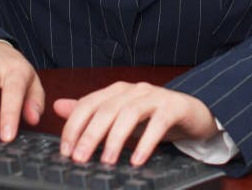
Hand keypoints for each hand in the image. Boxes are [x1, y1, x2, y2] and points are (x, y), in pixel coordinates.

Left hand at [54, 82, 217, 165]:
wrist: (193, 114)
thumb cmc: (153, 117)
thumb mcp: (119, 117)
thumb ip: (91, 113)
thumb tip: (58, 107)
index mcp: (116, 91)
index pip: (88, 104)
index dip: (74, 125)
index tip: (65, 150)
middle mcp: (132, 90)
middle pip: (105, 109)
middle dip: (90, 134)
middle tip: (79, 158)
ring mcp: (153, 96)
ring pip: (129, 114)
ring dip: (115, 138)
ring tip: (106, 161)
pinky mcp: (173, 107)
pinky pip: (157, 123)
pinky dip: (146, 141)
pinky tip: (137, 160)